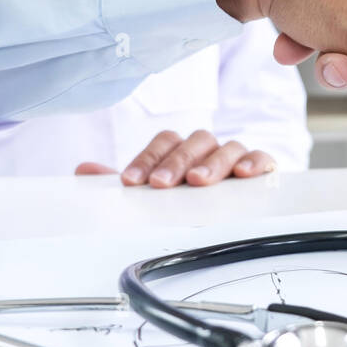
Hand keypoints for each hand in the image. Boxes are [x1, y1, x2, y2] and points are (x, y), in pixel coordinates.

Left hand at [75, 129, 274, 187]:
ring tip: (198, 180)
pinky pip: (262, 158)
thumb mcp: (155, 191)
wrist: (231, 206)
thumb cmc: (190, 196)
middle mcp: (208, 149)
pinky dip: (255, 162)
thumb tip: (85, 170)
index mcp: (182, 150)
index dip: (147, 158)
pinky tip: (244, 174)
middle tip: (162, 184)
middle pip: (195, 141)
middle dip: (176, 162)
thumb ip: (124, 182)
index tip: (131, 181)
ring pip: (227, 148)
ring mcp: (235, 157)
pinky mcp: (262, 168)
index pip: (166, 140)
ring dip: (212, 163)